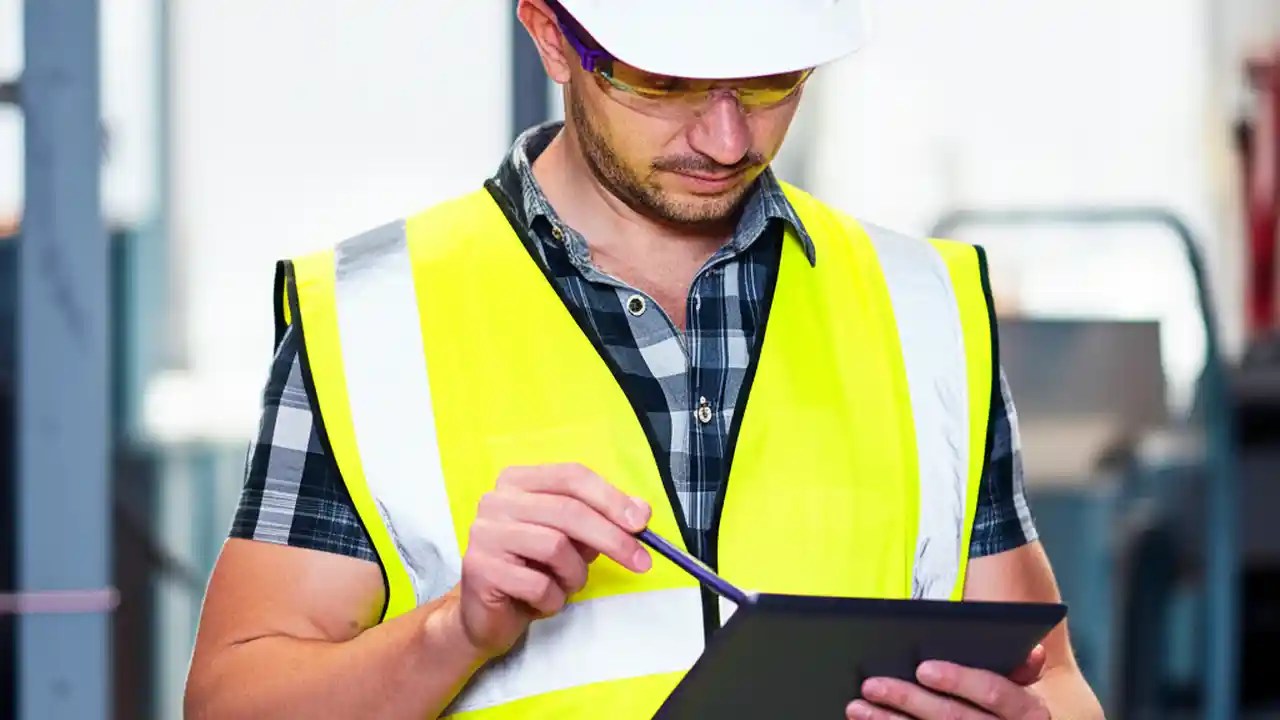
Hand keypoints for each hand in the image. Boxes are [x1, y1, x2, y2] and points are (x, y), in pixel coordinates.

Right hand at [454, 464, 652, 658]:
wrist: (486, 615)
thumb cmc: (532, 569)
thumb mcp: (572, 539)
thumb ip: (602, 520)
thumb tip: (641, 511)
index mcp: (519, 481)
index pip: (571, 476)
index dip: (611, 498)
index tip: (642, 522)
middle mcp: (497, 501)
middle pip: (568, 511)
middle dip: (612, 538)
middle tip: (641, 561)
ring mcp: (484, 533)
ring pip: (555, 547)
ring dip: (575, 574)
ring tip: (567, 585)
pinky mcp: (480, 569)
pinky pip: (538, 584)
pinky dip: (553, 599)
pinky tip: (543, 601)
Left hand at [846, 644, 1049, 719]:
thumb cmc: (1003, 710)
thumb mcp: (1017, 693)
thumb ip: (1017, 671)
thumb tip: (1035, 652)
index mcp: (1028, 711)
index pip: (995, 693)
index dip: (960, 679)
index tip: (922, 668)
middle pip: (954, 718)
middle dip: (909, 700)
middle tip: (872, 684)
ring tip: (857, 707)